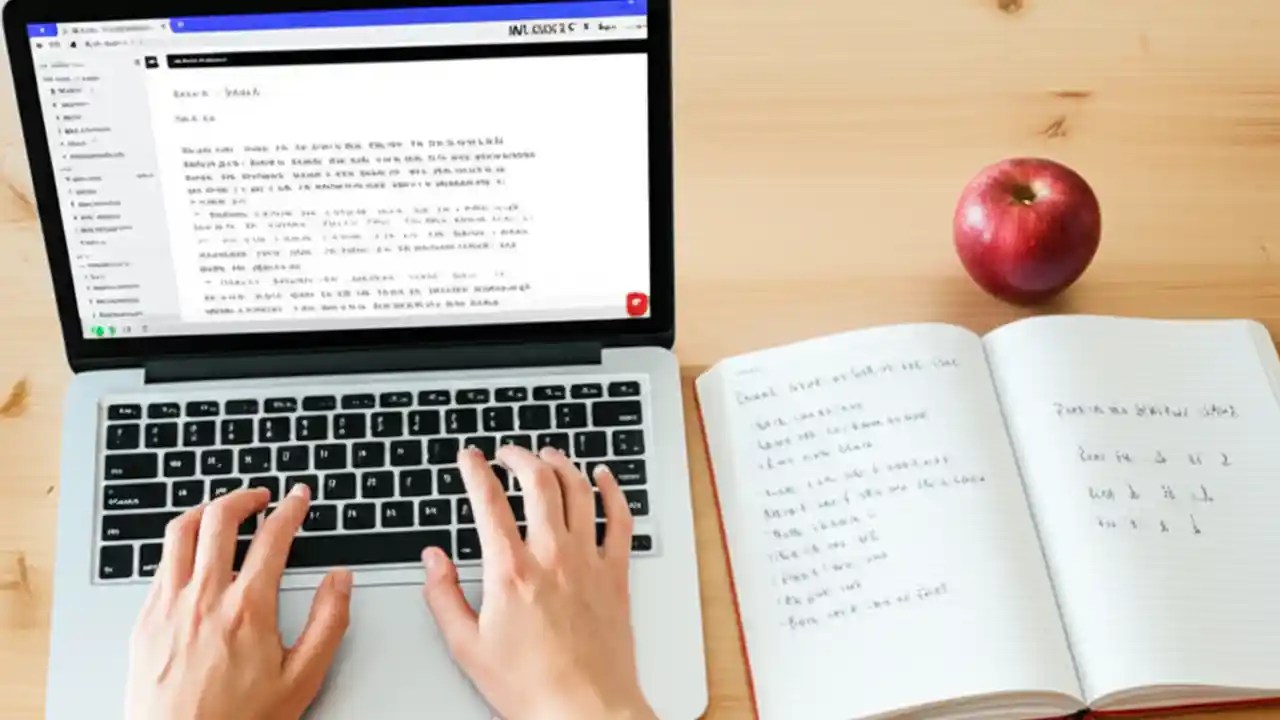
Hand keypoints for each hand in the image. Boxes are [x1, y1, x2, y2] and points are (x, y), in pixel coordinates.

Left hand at [126, 484, 352, 719]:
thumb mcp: (303, 678)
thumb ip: (328, 622)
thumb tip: (340, 579)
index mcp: (248, 609)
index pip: (273, 537)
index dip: (291, 509)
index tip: (299, 498)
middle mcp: (204, 598)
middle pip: (220, 519)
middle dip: (245, 497)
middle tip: (261, 495)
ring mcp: (168, 606)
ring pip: (180, 532)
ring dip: (205, 510)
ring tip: (221, 510)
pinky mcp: (145, 620)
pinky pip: (160, 564)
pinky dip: (179, 545)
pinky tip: (191, 553)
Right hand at [423, 446, 655, 719]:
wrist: (583, 710)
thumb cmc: (529, 686)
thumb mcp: (467, 646)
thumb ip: (444, 596)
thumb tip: (433, 560)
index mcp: (510, 572)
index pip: (489, 502)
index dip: (475, 470)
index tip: (469, 457)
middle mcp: (552, 557)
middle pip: (538, 482)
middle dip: (519, 457)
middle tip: (507, 452)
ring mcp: (588, 562)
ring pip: (579, 491)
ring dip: (561, 464)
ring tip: (548, 455)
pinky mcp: (616, 575)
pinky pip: (620, 519)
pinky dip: (613, 491)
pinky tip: (604, 478)